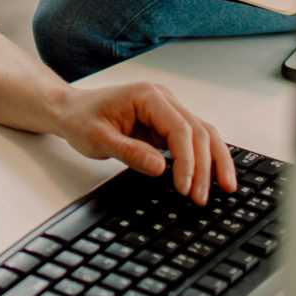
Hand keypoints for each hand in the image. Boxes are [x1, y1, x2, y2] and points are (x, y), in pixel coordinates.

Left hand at [53, 80, 235, 204]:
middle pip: (198, 131)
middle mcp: (162, 99)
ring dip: (215, 161)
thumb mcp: (98, 138)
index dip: (187, 160)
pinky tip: (214, 177)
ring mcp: (166, 111)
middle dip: (203, 166)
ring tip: (225, 189)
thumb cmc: (80, 119)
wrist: (70, 110)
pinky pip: (194, 140)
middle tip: (199, 198)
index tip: (184, 188)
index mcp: (147, 96)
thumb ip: (129, 151)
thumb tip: (161, 167)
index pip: (180, 128)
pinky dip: (206, 158)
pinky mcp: (166, 124)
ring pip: (203, 134)